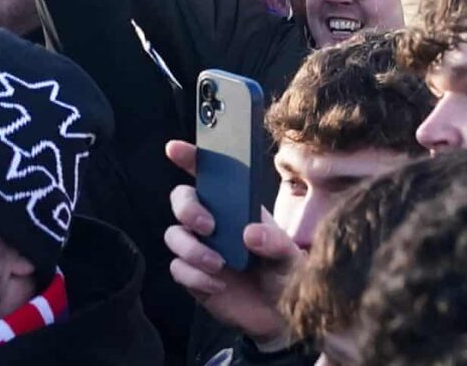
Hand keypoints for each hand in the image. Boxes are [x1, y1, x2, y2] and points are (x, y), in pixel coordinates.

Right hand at [162, 140, 298, 347]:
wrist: (279, 317)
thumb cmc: (286, 275)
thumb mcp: (291, 257)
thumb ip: (276, 243)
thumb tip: (250, 233)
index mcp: (237, 205)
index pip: (210, 174)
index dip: (190, 157)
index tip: (176, 149)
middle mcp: (214, 221)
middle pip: (182, 199)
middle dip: (188, 208)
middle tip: (209, 226)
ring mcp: (200, 247)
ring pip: (174, 235)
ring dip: (192, 249)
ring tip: (218, 265)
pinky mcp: (193, 275)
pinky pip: (177, 268)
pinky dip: (194, 276)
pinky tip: (217, 286)